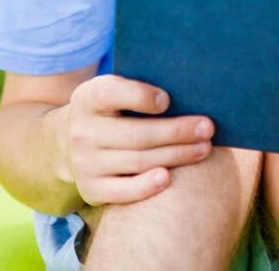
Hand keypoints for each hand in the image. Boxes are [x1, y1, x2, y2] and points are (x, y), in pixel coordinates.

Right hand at [61, 74, 213, 205]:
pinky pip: (123, 192)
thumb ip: (137, 87)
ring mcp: (85, 163)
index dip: (140, 96)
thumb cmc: (110, 110)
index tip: (168, 100)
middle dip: (176, 131)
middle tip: (207, 128)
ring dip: (176, 155)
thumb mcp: (112, 90)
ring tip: (203, 148)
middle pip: (136, 134)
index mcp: (88, 97)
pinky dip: (146, 186)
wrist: (70, 142)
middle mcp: (82, 131)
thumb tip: (187, 89)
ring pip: (137, 161)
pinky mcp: (91, 190)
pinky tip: (169, 177)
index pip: (111, 93)